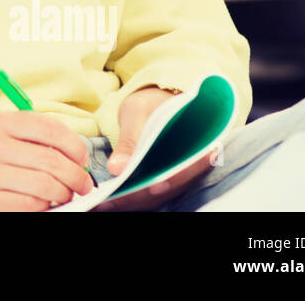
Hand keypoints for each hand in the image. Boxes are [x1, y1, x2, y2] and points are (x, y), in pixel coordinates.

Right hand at [0, 111, 94, 210]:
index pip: (50, 129)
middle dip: (77, 176)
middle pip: (52, 161)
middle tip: (82, 183)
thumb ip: (28, 133)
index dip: (75, 146)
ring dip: (63, 194)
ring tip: (63, 194)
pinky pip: (29, 207)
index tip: (82, 158)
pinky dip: (43, 207)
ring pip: (45, 187)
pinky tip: (41, 203)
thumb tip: (73, 151)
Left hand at [94, 85, 208, 211]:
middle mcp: (194, 161)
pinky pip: (153, 193)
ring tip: (106, 203)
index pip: (190, 165)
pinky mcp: (167, 179)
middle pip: (172, 185)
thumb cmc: (149, 103)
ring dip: (135, 200)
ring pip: (161, 194)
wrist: (154, 102)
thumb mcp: (137, 112)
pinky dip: (134, 198)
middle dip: (142, 194)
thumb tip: (117, 168)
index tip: (153, 186)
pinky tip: (113, 199)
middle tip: (113, 199)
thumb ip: (130, 139)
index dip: (173, 178)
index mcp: (198, 139)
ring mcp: (180, 173)